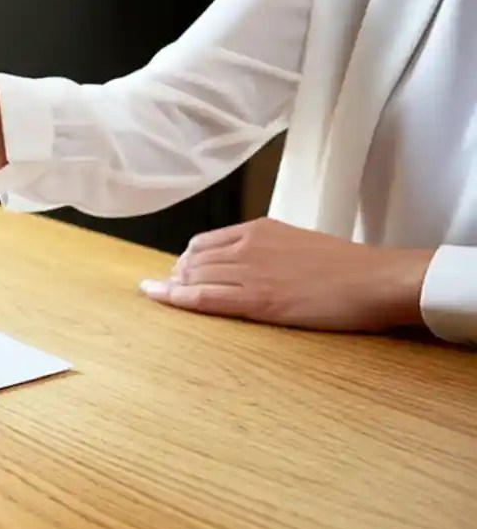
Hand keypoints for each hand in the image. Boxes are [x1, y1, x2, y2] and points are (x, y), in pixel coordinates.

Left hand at [140, 218, 434, 331]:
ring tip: (161, 294)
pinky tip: (155, 297)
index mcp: (259, 229)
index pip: (206, 241)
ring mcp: (249, 272)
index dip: (188, 258)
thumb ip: (270, 249)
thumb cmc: (347, 266)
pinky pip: (203, 298)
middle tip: (166, 287)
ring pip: (194, 277)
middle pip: (193, 259)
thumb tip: (254, 264)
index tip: (180, 271)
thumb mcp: (299, 243)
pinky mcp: (255, 299)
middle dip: (176, 274)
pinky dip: (174, 298)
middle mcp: (247, 245)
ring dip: (173, 286)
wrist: (374, 280)